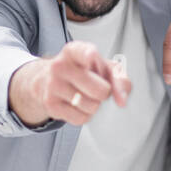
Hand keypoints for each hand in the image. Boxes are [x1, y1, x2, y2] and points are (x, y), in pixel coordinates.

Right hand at [8, 41, 130, 126]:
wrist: (48, 81)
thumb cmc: (81, 72)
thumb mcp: (102, 66)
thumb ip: (119, 78)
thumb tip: (122, 99)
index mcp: (73, 51)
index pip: (82, 51)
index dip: (88, 55)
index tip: (91, 56)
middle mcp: (60, 66)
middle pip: (100, 90)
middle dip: (105, 93)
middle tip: (97, 87)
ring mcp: (53, 86)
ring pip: (92, 106)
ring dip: (95, 105)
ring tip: (86, 95)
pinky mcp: (51, 105)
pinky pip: (81, 118)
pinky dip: (85, 115)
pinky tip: (78, 105)